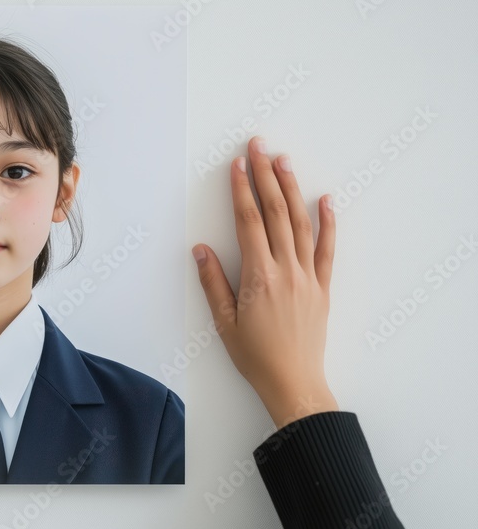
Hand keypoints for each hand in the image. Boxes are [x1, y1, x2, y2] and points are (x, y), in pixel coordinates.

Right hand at [192, 136, 337, 428]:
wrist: (293, 382)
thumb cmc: (255, 356)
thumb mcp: (224, 322)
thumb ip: (213, 282)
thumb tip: (201, 250)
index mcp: (258, 277)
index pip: (249, 222)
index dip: (242, 190)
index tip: (237, 165)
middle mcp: (286, 270)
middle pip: (275, 212)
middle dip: (265, 175)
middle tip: (259, 146)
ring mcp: (307, 276)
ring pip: (300, 223)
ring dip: (292, 189)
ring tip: (284, 161)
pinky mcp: (322, 287)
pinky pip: (326, 248)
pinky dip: (327, 222)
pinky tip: (325, 200)